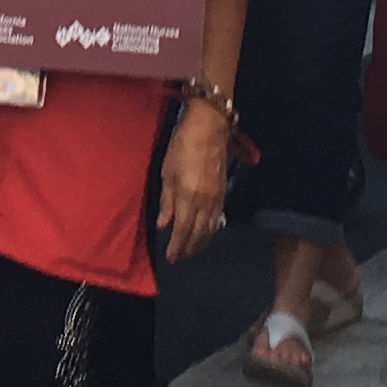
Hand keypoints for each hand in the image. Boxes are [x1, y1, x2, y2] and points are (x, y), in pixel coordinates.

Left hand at [155, 102, 231, 261]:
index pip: (183, 230)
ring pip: (210, 228)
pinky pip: (217, 218)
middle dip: (189, 248)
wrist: (209, 128)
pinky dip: (211, 230)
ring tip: (192, 250)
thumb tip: (164, 225)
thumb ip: (166, 201)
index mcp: (189, 197)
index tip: (171, 257)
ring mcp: (217, 198)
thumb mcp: (168, 172)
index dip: (177, 246)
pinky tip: (206, 232)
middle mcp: (206, 202)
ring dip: (201, 242)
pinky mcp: (223, 192)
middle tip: (180, 258)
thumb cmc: (182, 146)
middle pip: (199, 233)